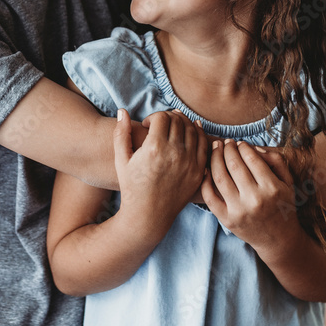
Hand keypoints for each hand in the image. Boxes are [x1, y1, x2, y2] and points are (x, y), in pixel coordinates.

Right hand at [113, 109, 207, 235]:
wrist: (148, 215)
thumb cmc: (132, 187)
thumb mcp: (121, 160)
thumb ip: (121, 133)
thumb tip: (122, 110)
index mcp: (154, 148)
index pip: (162, 117)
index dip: (153, 117)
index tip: (148, 126)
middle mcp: (175, 154)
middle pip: (178, 120)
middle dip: (169, 117)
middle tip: (161, 125)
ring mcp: (190, 163)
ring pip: (193, 129)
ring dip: (184, 123)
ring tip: (174, 127)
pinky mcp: (199, 172)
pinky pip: (204, 145)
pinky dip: (199, 134)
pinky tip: (191, 131)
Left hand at [200, 139, 297, 250]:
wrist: (279, 240)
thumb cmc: (283, 206)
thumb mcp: (288, 183)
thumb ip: (276, 161)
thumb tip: (254, 148)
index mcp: (272, 188)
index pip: (251, 158)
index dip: (243, 147)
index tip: (240, 143)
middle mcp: (255, 199)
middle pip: (234, 164)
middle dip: (227, 148)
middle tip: (225, 142)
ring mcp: (239, 210)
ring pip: (219, 176)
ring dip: (215, 158)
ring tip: (216, 149)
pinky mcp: (227, 219)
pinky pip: (209, 196)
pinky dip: (205, 181)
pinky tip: (206, 170)